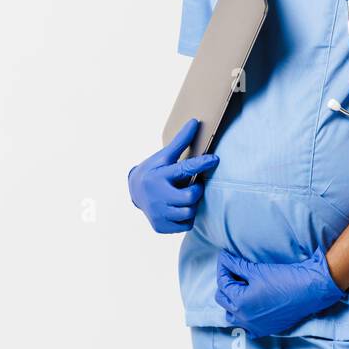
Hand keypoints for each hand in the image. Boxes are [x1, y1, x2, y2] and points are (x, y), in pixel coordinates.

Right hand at [127, 118, 218, 233]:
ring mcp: (158, 213)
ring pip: (189, 212)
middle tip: (194, 186)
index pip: (185, 169)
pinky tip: (179, 208)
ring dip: (192, 204)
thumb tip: (195, 121)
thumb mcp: (164, 156)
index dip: (202, 164)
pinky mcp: (160, 227)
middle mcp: (158, 196)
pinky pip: (185, 225)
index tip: (215, 159)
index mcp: (160, 176)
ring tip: (185, 197)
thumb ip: (181, 141)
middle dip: (196, 191)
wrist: (133, 191)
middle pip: (190, 197)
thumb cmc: (154, 170)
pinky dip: (186, 217)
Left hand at [215, 248, 345, 337]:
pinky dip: (244, 318)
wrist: (309, 290)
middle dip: (226, 284)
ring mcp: (254, 326)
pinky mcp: (265, 329)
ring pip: (231, 316)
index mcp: (240, 302)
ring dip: (232, 302)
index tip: (226, 258)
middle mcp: (244, 318)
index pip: (223, 283)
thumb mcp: (257, 270)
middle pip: (223, 299)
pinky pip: (246, 328)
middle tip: (234, 271)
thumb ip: (236, 265)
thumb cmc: (285, 278)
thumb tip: (224, 259)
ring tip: (241, 289)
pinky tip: (250, 307)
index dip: (223, 268)